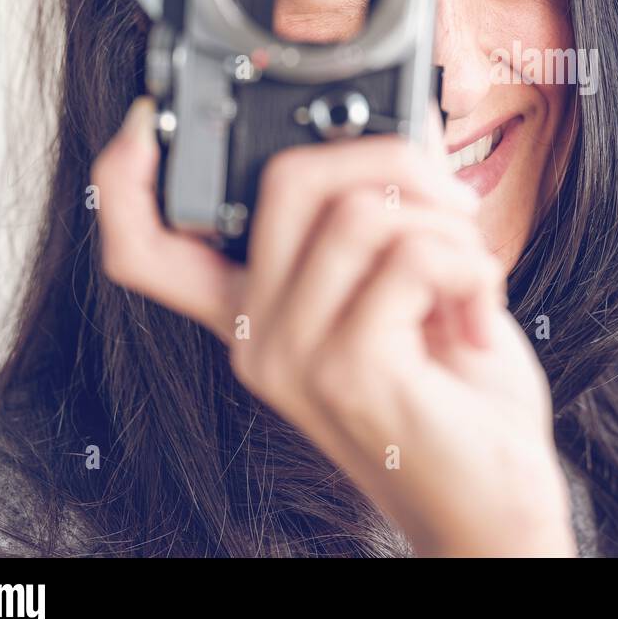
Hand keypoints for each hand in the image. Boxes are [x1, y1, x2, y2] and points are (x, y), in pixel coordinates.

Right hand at [92, 98, 577, 556]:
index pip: (145, 248)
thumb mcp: (411, 292)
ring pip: (360, 212)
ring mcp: (294, 357)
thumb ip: (389, 217)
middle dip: (390, 157)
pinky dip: (470, 265)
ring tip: (471, 270)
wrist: (492, 501)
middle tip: (447, 200)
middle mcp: (258, 337)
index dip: (125, 177)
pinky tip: (479, 312)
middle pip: (285, 178)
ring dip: (444, 221)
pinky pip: (411, 256)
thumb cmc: (456, 398)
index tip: (147, 117)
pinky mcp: (347, 372)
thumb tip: (408, 127)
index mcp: (259, 312)